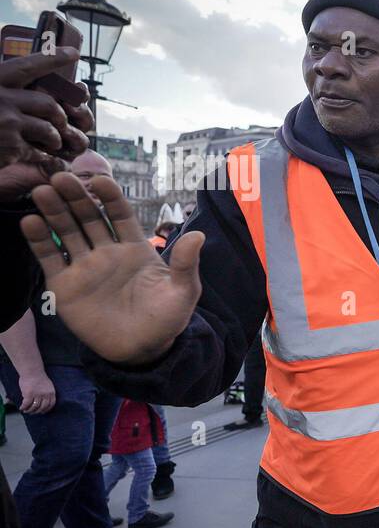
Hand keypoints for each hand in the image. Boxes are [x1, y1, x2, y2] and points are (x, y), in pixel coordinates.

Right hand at [0, 48, 91, 188]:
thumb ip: (4, 83)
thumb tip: (30, 73)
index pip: (29, 65)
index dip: (53, 58)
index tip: (73, 52)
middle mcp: (2, 100)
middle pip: (49, 104)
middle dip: (60, 115)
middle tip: (61, 122)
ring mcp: (7, 124)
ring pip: (49, 130)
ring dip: (55, 138)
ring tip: (52, 141)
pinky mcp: (11, 148)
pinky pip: (40, 151)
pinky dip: (43, 155)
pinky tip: (38, 154)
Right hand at [17, 370, 55, 414]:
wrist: (32, 371)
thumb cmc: (39, 377)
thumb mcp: (48, 385)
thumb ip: (47, 393)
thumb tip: (44, 401)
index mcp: (52, 393)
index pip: (51, 405)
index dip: (46, 410)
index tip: (42, 412)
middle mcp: (46, 395)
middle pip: (42, 407)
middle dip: (37, 411)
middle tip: (32, 413)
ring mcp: (38, 395)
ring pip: (34, 407)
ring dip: (29, 411)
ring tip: (26, 411)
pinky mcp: (29, 394)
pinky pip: (26, 404)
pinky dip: (23, 407)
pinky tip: (21, 408)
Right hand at [20, 172, 204, 364]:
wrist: (142, 351)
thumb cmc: (166, 319)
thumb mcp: (183, 292)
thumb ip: (185, 264)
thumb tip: (199, 235)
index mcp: (135, 249)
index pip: (120, 216)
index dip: (111, 198)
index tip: (101, 180)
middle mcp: (107, 252)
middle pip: (88, 218)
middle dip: (76, 197)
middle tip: (61, 177)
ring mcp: (84, 267)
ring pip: (66, 232)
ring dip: (54, 211)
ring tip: (42, 192)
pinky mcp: (65, 285)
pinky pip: (50, 258)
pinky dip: (39, 240)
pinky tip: (30, 221)